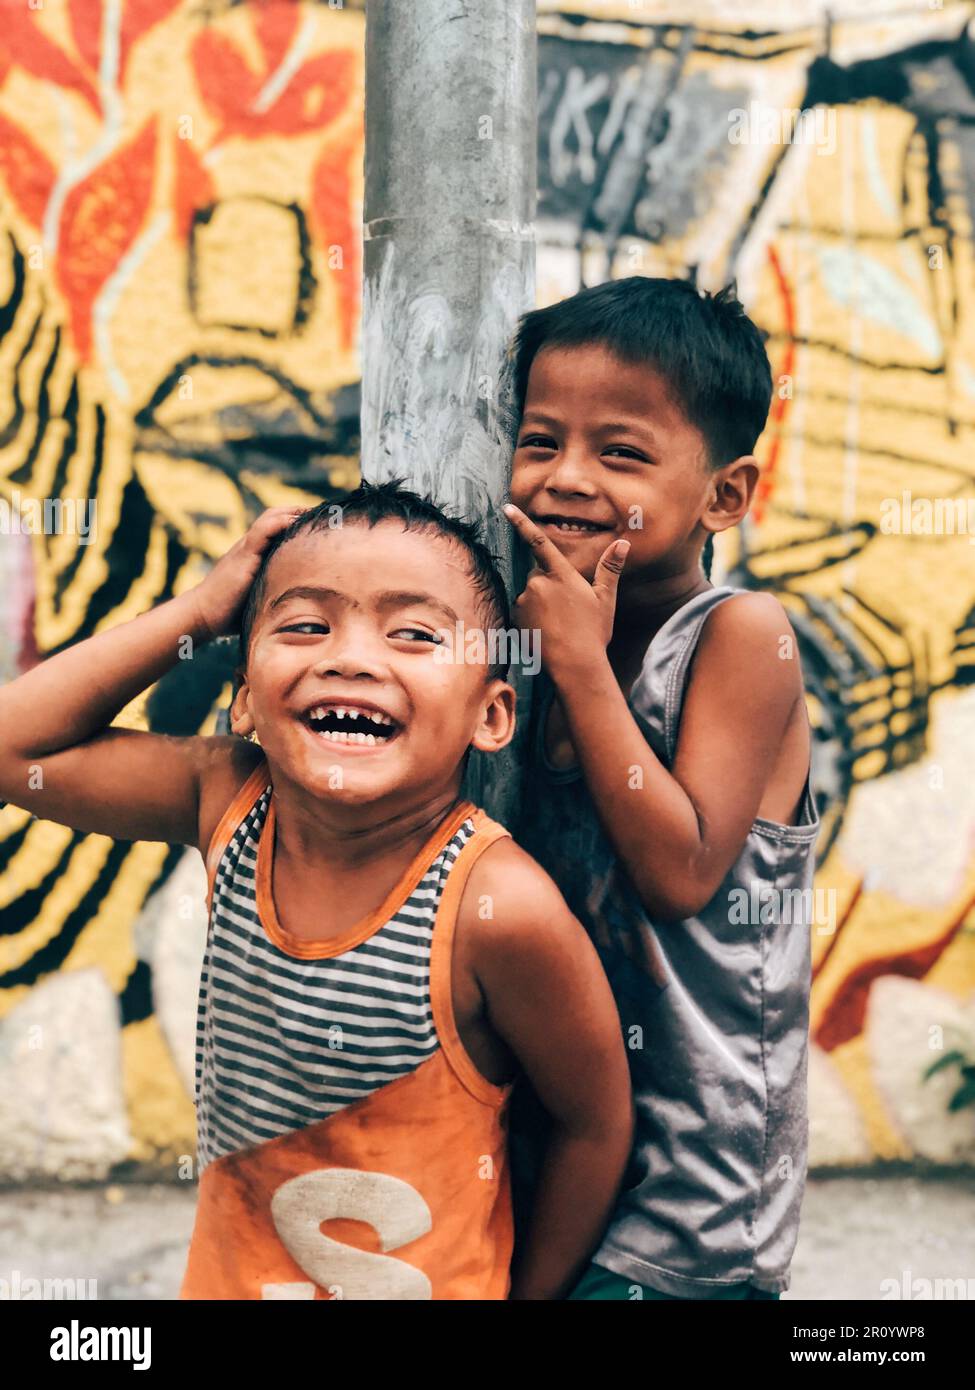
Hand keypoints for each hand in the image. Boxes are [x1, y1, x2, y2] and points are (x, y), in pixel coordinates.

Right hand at [193, 507, 306, 637]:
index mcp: (254, 553)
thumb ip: (276, 592)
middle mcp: (250, 546)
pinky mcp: (242, 556)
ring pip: (270, 518)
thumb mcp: (259, 598)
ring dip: (293, 512)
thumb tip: (305, 607)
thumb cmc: (229, 613)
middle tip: (324, 513)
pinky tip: (297, 523)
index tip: (319, 523)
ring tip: (315, 513)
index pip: (277, 526)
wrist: (202, 615)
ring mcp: (245, 548)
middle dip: (300, 511)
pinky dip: (280, 523)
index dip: (297, 520)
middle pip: (276, 515)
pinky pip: (261, 531)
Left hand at [504, 504, 628, 678]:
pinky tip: (546, 634)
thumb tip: (623, 544)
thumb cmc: (593, 633)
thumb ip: (610, 569)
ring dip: (539, 604)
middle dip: (548, 587)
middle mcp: (539, 583)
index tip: (506, 509)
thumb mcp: (606, 599)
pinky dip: (531, 619)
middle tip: (567, 611)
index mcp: (562, 574)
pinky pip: (522, 612)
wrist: (574, 666)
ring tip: (557, 626)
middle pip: (538, 575)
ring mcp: (525, 601)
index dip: (521, 523)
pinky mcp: (516, 618)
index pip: (539, 542)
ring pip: (530, 595)